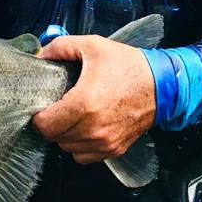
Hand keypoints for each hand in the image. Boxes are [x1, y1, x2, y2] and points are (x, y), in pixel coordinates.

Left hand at [31, 35, 155, 164]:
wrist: (162, 84)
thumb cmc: (127, 65)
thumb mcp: (92, 45)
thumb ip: (60, 47)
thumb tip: (40, 56)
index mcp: (83, 104)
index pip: (45, 125)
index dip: (39, 115)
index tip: (43, 104)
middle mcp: (93, 129)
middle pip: (54, 137)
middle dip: (51, 122)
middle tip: (57, 107)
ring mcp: (105, 142)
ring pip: (67, 148)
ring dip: (65, 134)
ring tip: (72, 115)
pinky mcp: (114, 149)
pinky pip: (84, 156)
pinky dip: (80, 145)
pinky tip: (85, 127)